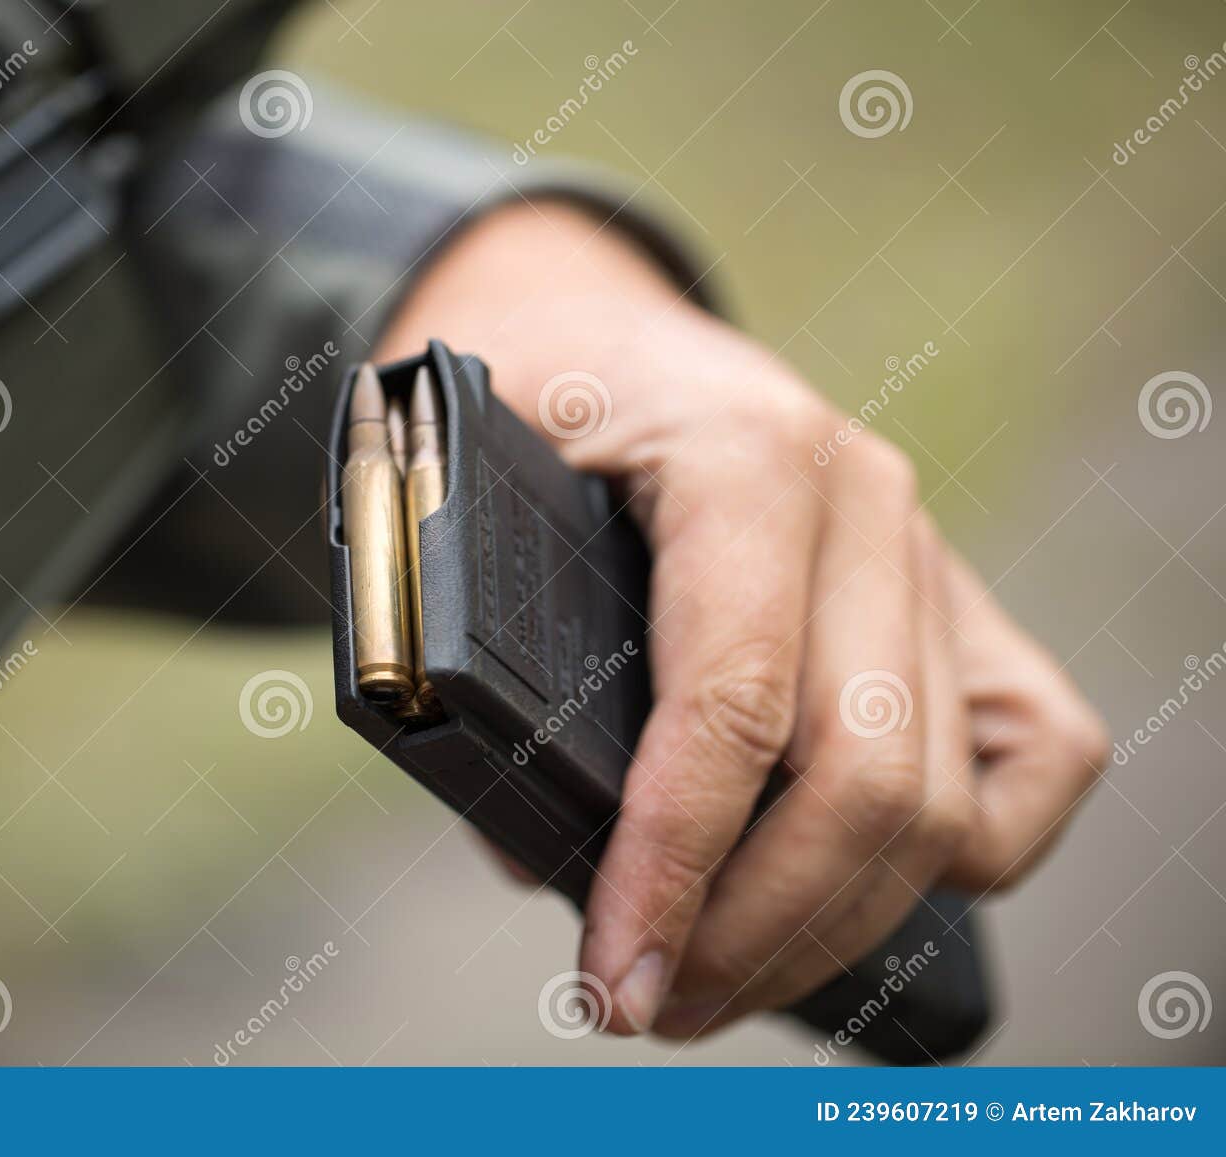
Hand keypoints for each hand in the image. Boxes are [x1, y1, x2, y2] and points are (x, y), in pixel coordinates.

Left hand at [376, 200, 1109, 1036]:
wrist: (594, 339)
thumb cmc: (520, 421)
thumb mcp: (456, 509)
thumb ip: (482, 667)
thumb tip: (544, 864)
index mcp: (741, 454)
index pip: (735, 704)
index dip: (673, 867)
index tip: (612, 977)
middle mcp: (865, 498)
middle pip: (862, 779)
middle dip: (750, 932)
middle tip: (643, 1003)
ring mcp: (927, 549)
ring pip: (941, 800)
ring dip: (829, 928)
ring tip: (714, 981)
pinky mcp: (960, 600)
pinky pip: (1032, 758)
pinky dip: (962, 855)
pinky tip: (856, 893)